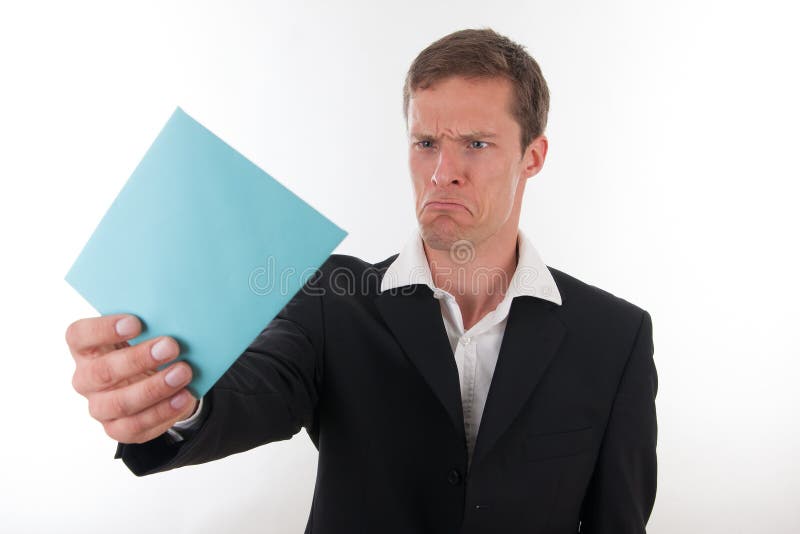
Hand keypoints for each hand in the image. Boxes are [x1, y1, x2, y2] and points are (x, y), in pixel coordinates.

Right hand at [66, 314, 198, 443]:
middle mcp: (86, 379)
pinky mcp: (116, 428)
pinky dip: (163, 411)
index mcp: (85, 348)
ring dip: (154, 388)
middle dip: (138, 359)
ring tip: (182, 372)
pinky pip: (136, 425)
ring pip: (119, 403)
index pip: (79, 335)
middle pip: (102, 372)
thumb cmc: (147, 348)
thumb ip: (150, 325)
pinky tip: (183, 397)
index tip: (136, 323)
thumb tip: (172, 317)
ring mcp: (99, 407)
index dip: (103, 329)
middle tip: (171, 346)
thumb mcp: (145, 333)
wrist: (158, 380)